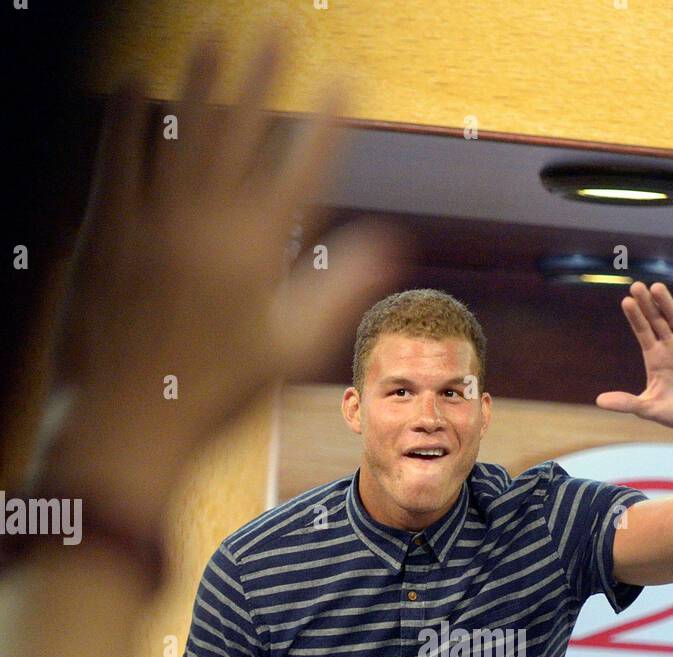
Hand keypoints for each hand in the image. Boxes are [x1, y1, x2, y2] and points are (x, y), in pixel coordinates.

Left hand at [42, 29, 407, 525]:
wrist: (131, 426)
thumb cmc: (217, 396)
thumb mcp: (292, 349)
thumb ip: (342, 288)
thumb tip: (393, 242)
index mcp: (257, 253)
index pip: (303, 169)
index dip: (329, 122)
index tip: (348, 80)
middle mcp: (205, 226)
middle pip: (241, 133)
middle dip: (265, 77)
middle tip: (280, 29)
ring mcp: (150, 223)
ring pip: (179, 134)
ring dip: (200, 80)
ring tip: (215, 32)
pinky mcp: (104, 232)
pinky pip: (115, 161)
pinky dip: (125, 121)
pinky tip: (134, 83)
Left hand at [595, 281, 672, 430]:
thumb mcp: (651, 409)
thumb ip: (627, 403)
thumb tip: (599, 401)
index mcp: (656, 357)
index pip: (642, 332)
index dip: (635, 317)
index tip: (626, 301)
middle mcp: (672, 346)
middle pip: (657, 320)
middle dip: (647, 304)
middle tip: (637, 286)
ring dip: (668, 304)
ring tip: (657, 288)